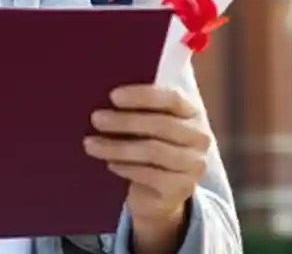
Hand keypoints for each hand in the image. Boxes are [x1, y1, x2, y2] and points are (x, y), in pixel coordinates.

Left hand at [84, 85, 211, 252]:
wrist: (160, 195)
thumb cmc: (150, 149)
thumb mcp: (149, 127)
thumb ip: (139, 110)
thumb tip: (107, 97)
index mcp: (193, 114)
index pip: (172, 99)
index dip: (143, 96)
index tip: (113, 96)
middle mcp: (200, 138)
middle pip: (161, 125)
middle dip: (125, 121)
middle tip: (96, 118)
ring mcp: (194, 165)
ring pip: (153, 151)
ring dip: (118, 146)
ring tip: (91, 144)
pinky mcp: (181, 188)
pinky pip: (149, 175)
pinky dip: (125, 167)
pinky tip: (109, 163)